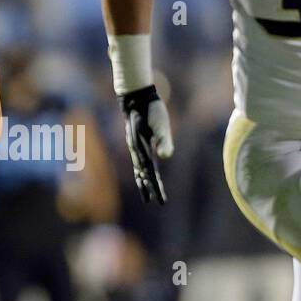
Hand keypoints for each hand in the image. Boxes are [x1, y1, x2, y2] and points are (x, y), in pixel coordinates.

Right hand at [120, 84, 173, 203]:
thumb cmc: (151, 109)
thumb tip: (165, 156)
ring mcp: (135, 148)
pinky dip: (141, 172)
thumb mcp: (161, 124)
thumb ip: (164, 140)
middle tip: (159, 202)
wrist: (136, 98)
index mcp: (141, 148)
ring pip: (139, 170)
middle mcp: (136, 151)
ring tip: (147, 197)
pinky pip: (138, 162)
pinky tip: (143, 176)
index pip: (149, 172)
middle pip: (143, 174)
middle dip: (150, 188)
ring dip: (144, 183)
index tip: (159, 199)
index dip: (155, 186)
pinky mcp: (137, 143)